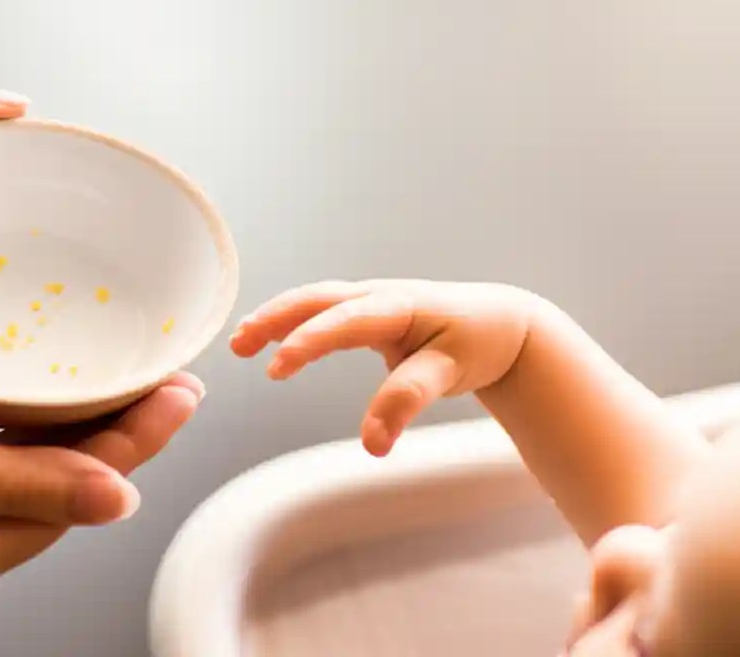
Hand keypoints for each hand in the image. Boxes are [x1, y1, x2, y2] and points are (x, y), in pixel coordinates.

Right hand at [0, 374, 200, 613]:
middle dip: (109, 430)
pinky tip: (20, 385)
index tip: (183, 393)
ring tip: (112, 373)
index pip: (72, 497)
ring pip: (10, 464)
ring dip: (58, 420)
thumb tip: (122, 498)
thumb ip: (23, 483)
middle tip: (165, 376)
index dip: (134, 443)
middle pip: (49, 483)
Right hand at [230, 280, 536, 455]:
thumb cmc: (475, 344)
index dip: (309, 342)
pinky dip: (294, 322)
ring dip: (277, 318)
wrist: (497, 322)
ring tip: (242, 343)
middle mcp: (378, 295)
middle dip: (277, 319)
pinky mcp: (367, 311)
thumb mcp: (450, 373)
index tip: (277, 368)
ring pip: (315, 301)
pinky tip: (273, 340)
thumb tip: (372, 444)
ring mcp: (370, 300)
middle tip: (241, 345)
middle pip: (317, 299)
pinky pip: (323, 311)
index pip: (344, 320)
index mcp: (397, 305)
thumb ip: (407, 402)